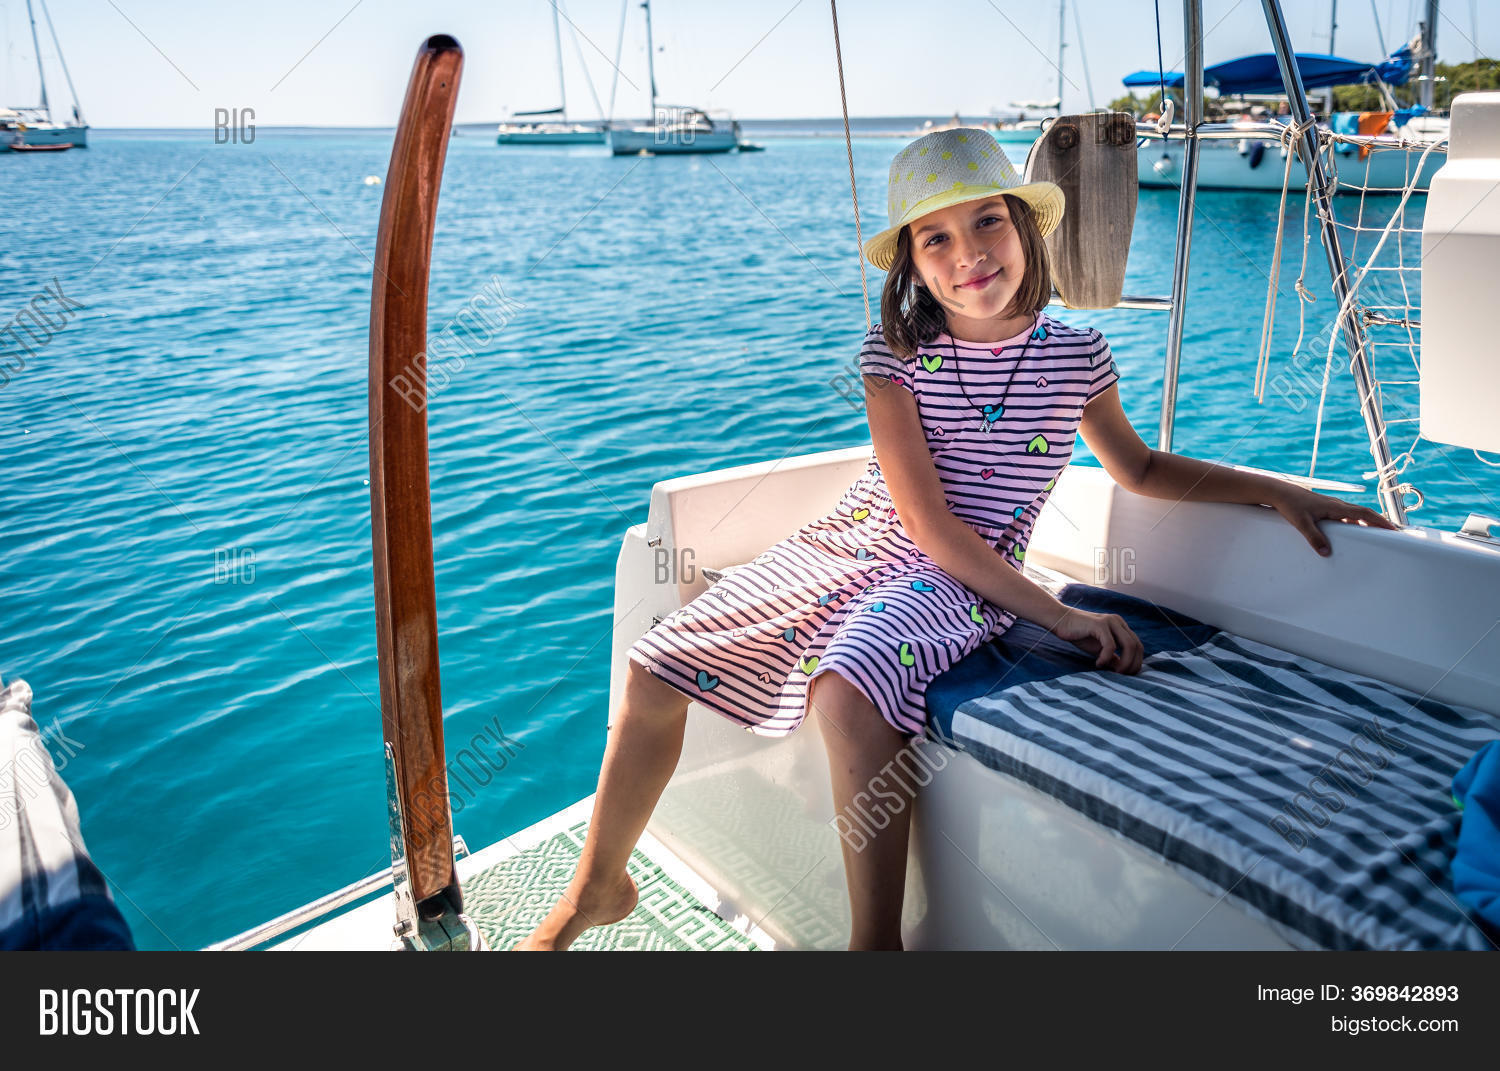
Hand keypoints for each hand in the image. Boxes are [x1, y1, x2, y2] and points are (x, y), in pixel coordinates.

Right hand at [1047, 606, 1143, 673]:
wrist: (1060, 620)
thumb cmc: (1079, 634)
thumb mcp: (1099, 648)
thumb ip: (1112, 657)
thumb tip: (1122, 670)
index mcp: (1121, 626)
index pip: (1138, 646)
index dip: (1136, 662)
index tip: (1126, 675)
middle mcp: (1118, 622)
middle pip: (1137, 646)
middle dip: (1132, 664)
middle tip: (1121, 676)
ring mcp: (1110, 621)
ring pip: (1129, 645)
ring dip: (1125, 663)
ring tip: (1114, 672)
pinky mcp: (1099, 624)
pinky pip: (1110, 645)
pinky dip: (1106, 657)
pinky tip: (1098, 663)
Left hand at [1268, 485, 1399, 556]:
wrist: (1280, 493)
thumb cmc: (1290, 505)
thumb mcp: (1301, 523)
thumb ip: (1314, 538)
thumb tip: (1326, 553)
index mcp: (1336, 507)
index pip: (1364, 514)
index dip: (1380, 521)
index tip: (1394, 529)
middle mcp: (1338, 505)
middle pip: (1364, 514)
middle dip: (1379, 524)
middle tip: (1392, 535)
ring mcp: (1333, 507)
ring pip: (1355, 516)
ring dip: (1367, 525)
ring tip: (1377, 537)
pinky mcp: (1326, 509)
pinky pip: (1345, 518)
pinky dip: (1354, 525)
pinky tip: (1353, 534)